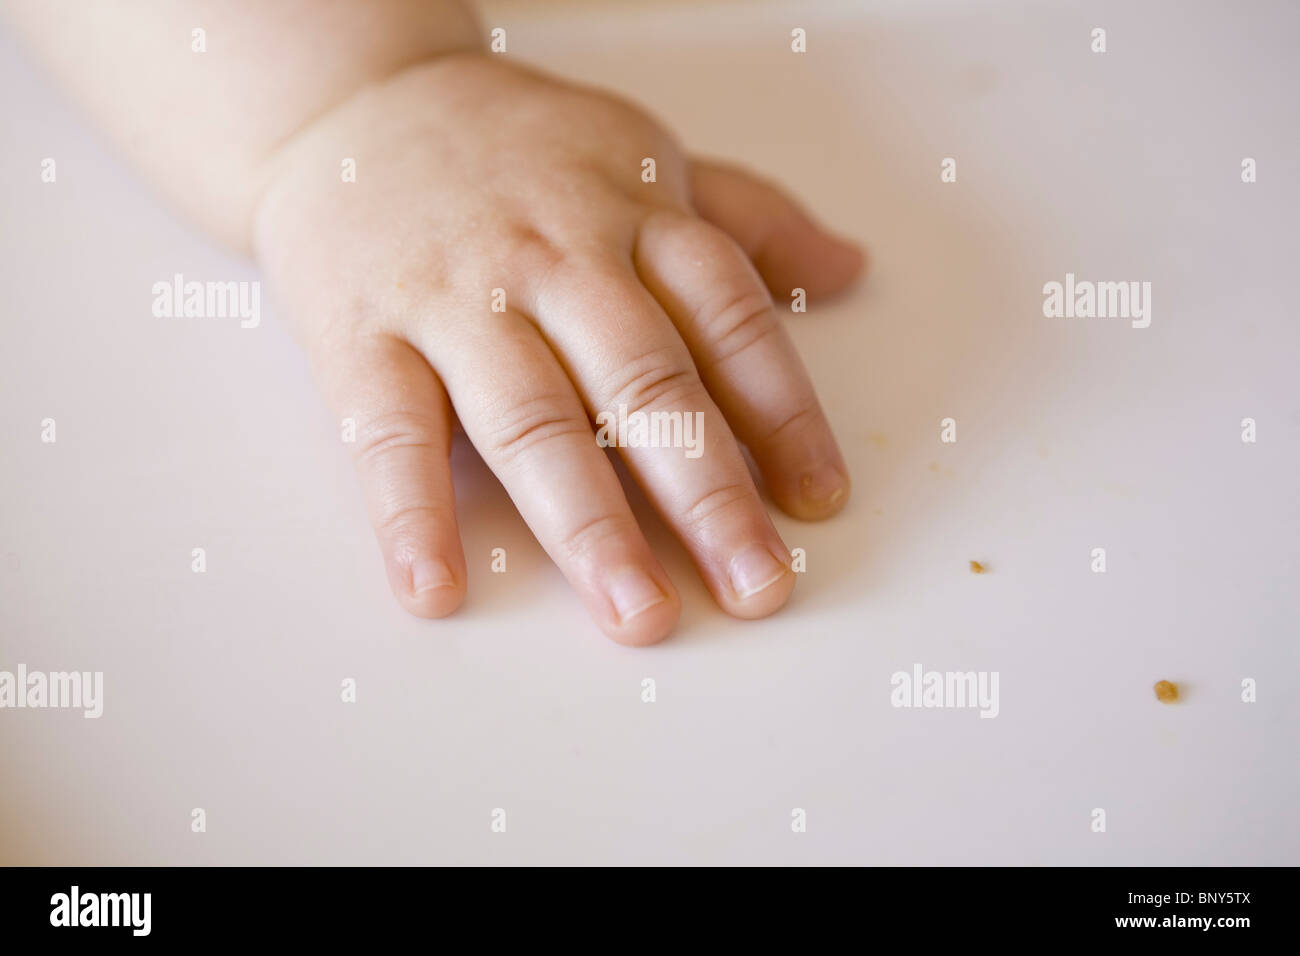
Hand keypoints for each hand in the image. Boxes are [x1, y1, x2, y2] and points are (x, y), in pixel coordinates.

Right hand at [252, 53, 864, 643]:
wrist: (352, 103)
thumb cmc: (514, 148)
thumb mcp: (642, 156)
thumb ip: (747, 218)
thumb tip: (848, 268)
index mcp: (633, 215)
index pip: (728, 322)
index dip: (783, 414)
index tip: (818, 502)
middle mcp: (554, 258)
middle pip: (645, 384)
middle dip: (708, 495)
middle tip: (756, 586)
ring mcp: (455, 299)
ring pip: (533, 421)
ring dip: (590, 527)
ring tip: (640, 613)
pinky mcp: (363, 336)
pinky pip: (390, 433)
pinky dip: (411, 514)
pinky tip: (439, 589)